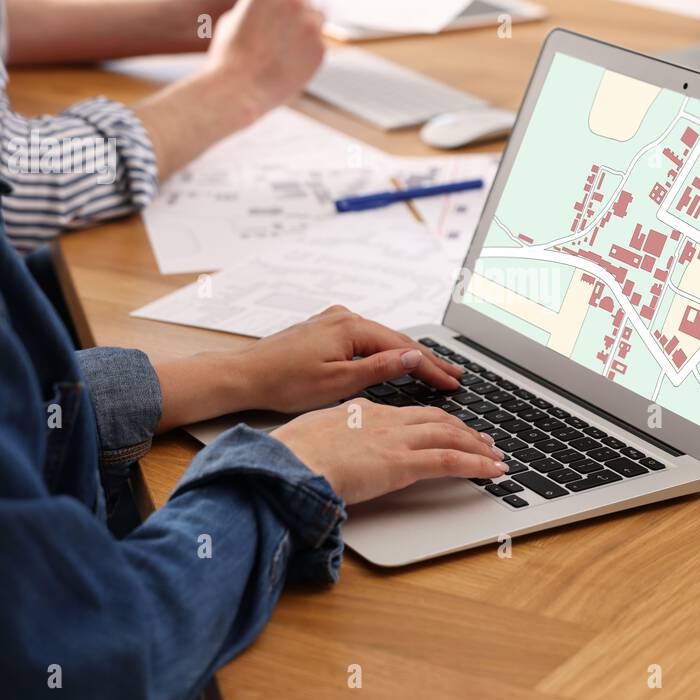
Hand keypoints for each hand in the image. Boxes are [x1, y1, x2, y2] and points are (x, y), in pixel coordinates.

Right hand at [203, 0, 329, 117]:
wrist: (238, 89)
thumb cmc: (229, 55)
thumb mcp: (233, 17)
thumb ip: (257, 5)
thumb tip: (267, 7)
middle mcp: (295, 0)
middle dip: (295, 11)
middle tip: (278, 31)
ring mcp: (311, 25)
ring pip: (316, 20)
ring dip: (304, 29)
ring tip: (282, 49)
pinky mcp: (321, 48)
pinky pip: (319, 43)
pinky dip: (308, 51)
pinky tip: (288, 62)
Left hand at [232, 305, 464, 414]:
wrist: (244, 375)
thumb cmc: (284, 382)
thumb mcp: (338, 382)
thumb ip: (378, 368)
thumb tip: (412, 358)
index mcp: (351, 327)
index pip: (404, 349)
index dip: (432, 368)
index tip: (453, 383)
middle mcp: (345, 316)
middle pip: (396, 340)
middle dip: (427, 360)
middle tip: (455, 374)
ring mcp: (334, 320)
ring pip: (382, 339)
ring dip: (408, 355)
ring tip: (435, 368)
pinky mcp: (325, 328)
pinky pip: (365, 338)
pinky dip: (385, 351)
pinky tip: (396, 359)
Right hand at [273, 401, 506, 505]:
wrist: (288, 462)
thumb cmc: (289, 454)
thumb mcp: (310, 435)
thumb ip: (328, 437)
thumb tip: (327, 448)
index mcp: (360, 410)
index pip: (406, 413)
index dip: (430, 420)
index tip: (442, 427)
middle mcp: (383, 419)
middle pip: (435, 419)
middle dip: (462, 429)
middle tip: (481, 440)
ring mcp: (395, 439)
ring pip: (449, 435)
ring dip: (476, 446)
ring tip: (494, 456)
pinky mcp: (403, 463)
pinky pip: (450, 461)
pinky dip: (477, 465)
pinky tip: (493, 472)